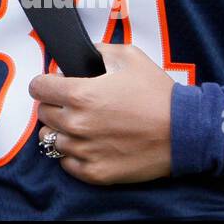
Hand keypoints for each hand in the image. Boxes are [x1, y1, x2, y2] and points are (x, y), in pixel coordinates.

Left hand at [29, 42, 174, 184]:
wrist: (186, 132)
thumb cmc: (158, 95)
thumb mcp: (129, 57)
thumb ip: (99, 50)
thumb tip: (85, 54)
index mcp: (80, 94)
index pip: (38, 88)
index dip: (45, 83)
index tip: (53, 84)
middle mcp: (77, 124)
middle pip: (43, 114)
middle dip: (54, 106)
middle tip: (73, 104)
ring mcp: (85, 151)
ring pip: (51, 140)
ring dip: (61, 131)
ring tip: (81, 125)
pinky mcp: (96, 173)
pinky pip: (67, 164)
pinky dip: (73, 155)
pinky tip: (88, 145)